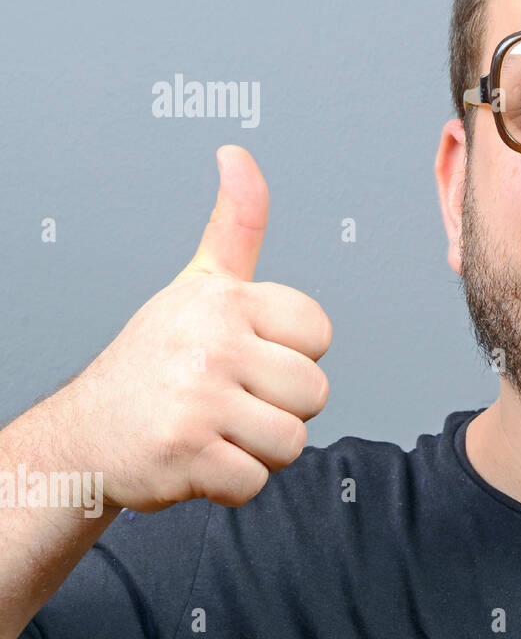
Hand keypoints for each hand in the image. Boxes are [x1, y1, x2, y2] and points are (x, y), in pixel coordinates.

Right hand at [64, 146, 331, 511]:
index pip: (319, 334)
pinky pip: (255, 482)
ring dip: (257, 449)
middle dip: (278, 409)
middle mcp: (210, 342)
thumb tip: (238, 154)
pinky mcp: (184, 453)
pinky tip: (196, 460)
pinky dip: (230, 484)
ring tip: (214, 430)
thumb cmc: (154, 359)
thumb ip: (236, 223)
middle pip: (314, 393)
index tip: (247, 354)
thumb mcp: (198, 284)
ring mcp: (196, 398)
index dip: (290, 355)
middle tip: (227, 401)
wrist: (84, 435)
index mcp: (224, 300)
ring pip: (291, 442)